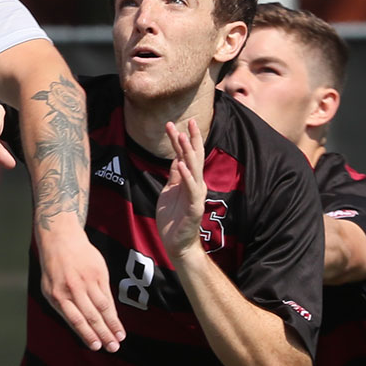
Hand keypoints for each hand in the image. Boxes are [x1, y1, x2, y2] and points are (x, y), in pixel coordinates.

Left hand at [36, 227, 126, 352]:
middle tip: (113, 348)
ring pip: (102, 307)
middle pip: (90, 316)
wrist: (61, 239)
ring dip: (112, 325)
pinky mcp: (98, 274)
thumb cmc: (54, 269)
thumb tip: (79, 329)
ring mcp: (86, 281)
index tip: (96, 347)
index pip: (74, 319)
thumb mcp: (49, 288)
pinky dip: (113, 311)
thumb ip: (63, 307)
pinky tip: (117, 322)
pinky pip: (107, 296)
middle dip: (103, 334)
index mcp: (57, 295)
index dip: (86, 334)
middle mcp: (72, 289)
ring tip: (119, 338)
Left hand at [156, 118, 207, 257]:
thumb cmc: (173, 218)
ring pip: (194, 170)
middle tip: (189, 121)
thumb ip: (174, 176)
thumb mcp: (169, 191)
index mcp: (188, 180)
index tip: (172, 124)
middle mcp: (195, 185)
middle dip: (192, 139)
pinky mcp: (194, 208)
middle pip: (195, 158)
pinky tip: (181, 165)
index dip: (179, 140)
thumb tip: (175, 158)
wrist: (176, 243)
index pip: (185, 155)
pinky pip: (191, 189)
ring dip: (188, 153)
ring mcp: (196, 195)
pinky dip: (186, 176)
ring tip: (183, 137)